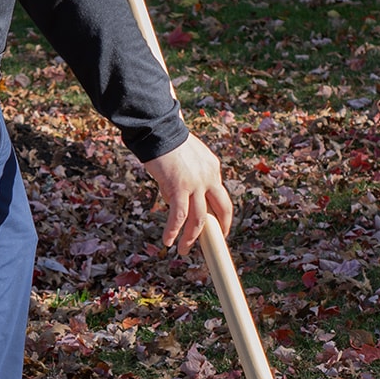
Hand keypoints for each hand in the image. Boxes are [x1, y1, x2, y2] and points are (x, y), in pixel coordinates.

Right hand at [144, 133, 232, 256]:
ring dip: (191, 237)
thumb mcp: (185, 157)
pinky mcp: (179, 187)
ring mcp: (195, 183)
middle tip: (213, 242)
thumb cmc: (165, 139)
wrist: (158, 128)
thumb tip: (174, 196)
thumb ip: (187, 175)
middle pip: (221, 209)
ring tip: (183, 249)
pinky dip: (173, 230)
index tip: (218, 224)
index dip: (221, 213)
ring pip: (199, 219)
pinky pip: (179, 216)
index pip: (220, 195)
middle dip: (218, 228)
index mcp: (212, 167)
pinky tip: (168, 240)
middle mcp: (209, 176)